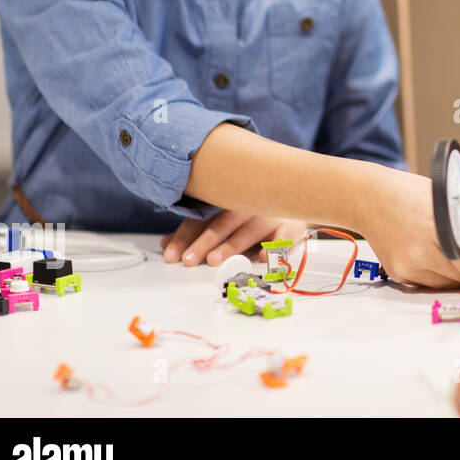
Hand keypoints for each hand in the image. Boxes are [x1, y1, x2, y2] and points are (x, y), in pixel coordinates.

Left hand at [161, 212, 306, 266]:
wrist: (294, 201)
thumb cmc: (253, 213)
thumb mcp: (222, 218)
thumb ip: (196, 230)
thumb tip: (165, 244)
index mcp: (228, 200)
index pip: (202, 218)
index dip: (185, 236)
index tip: (172, 255)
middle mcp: (248, 205)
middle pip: (223, 223)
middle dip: (204, 242)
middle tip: (189, 259)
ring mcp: (270, 216)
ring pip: (249, 230)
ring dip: (232, 245)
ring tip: (215, 259)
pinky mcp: (290, 228)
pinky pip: (284, 237)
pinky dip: (275, 247)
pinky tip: (264, 257)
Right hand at [358, 170, 459, 288]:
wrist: (370, 199)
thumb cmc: (410, 194)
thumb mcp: (449, 201)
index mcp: (437, 232)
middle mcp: (421, 254)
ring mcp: (408, 267)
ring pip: (447, 284)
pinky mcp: (399, 273)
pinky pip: (429, 283)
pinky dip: (444, 277)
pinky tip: (450, 264)